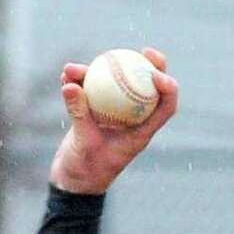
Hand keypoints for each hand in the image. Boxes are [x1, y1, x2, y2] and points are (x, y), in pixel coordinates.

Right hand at [49, 47, 177, 194]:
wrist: (73, 182)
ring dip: (100, 71)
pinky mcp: (96, 111)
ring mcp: (113, 114)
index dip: (168, 88)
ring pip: (116, 84)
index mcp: (140, 132)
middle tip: (143, 50)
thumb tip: (70, 83)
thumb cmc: (85, 172)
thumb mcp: (83, 144)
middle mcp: (130, 120)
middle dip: (150, 66)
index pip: (164, 108)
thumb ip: (79, 114)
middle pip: (147, 88)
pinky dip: (80, 81)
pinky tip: (66, 75)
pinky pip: (92, 90)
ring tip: (75, 68)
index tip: (156, 74)